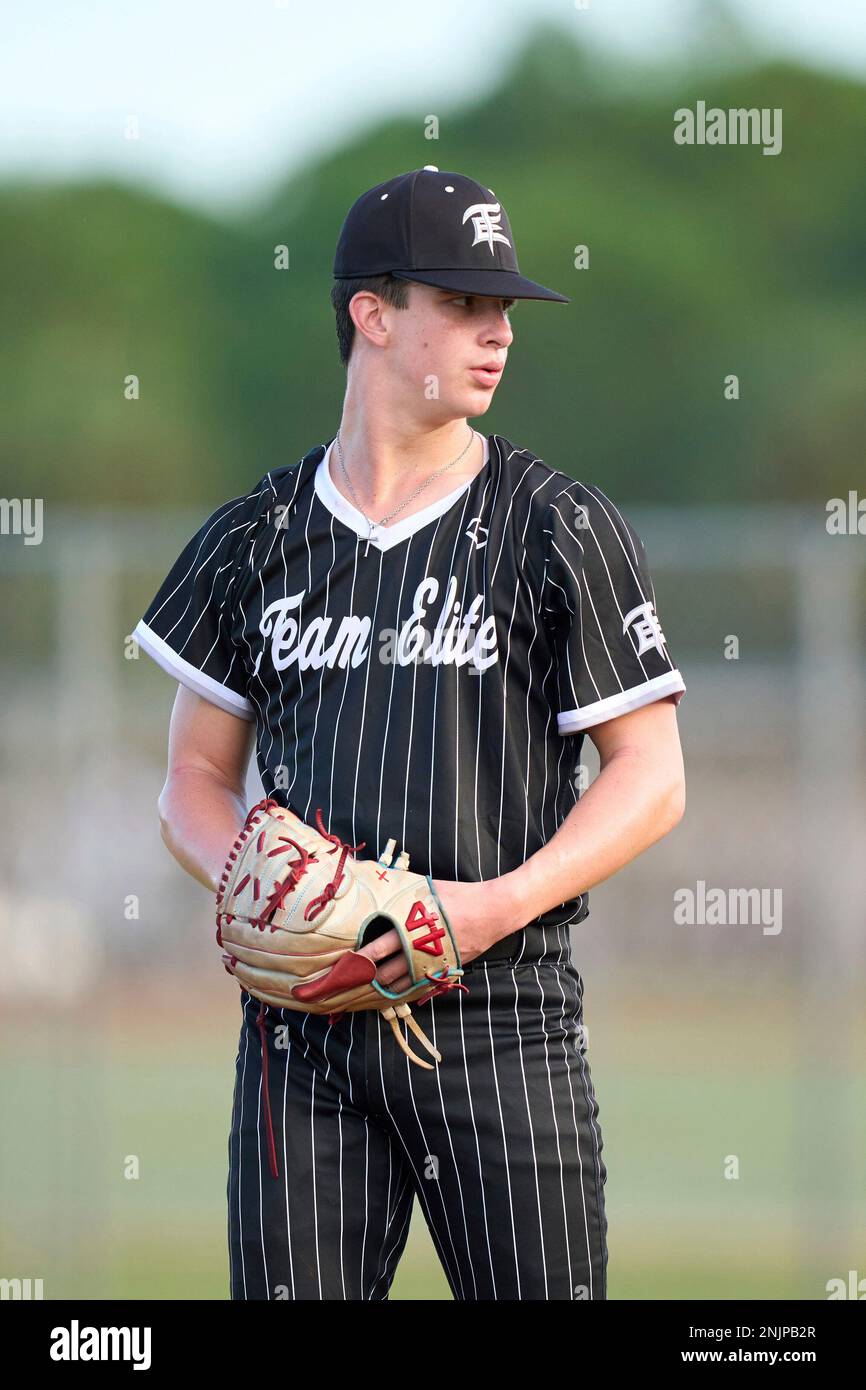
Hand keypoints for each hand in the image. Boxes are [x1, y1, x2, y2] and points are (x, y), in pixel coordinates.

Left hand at [359, 876, 520, 993]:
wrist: (492, 912)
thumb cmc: (458, 896)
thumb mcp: (426, 889)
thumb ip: (401, 890)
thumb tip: (377, 878)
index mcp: (412, 928)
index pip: (379, 947)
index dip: (361, 957)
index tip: (346, 961)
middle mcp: (419, 949)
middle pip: (387, 971)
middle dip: (368, 978)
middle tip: (351, 981)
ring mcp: (432, 963)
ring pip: (402, 984)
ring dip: (383, 988)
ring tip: (366, 991)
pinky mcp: (443, 970)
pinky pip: (419, 987)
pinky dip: (404, 991)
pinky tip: (393, 993)